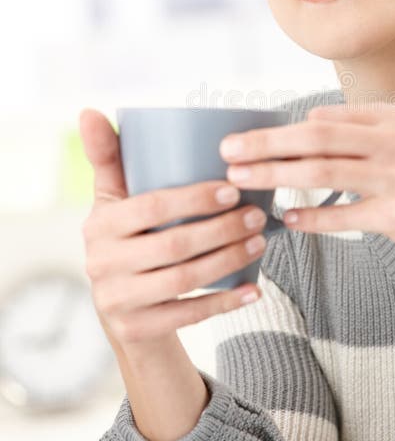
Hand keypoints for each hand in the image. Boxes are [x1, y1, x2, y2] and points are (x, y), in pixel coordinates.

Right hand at [79, 109, 267, 346]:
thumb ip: (107, 156)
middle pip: (173, 245)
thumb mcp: (113, 200)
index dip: (195, 198)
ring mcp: (117, 300)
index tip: (233, 188)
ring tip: (260, 242)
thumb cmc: (127, 238)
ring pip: (184, 278)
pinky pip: (188, 315)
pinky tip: (254, 289)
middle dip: (222, 229)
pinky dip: (225, 302)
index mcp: (99, 224)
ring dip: (230, 260)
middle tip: (257, 215)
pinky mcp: (137, 330)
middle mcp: (101, 263)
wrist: (122, 308)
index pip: (152, 206)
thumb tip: (88, 110)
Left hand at [219, 103, 394, 275]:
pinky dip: (311, 216)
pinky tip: (286, 218)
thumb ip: (364, 130)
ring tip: (242, 181)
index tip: (244, 138)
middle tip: (227, 152)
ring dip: (275, 176)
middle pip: (316, 137)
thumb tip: (309, 121)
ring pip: (323, 172)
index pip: (325, 119)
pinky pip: (342, 215)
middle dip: (266, 144)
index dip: (279, 129)